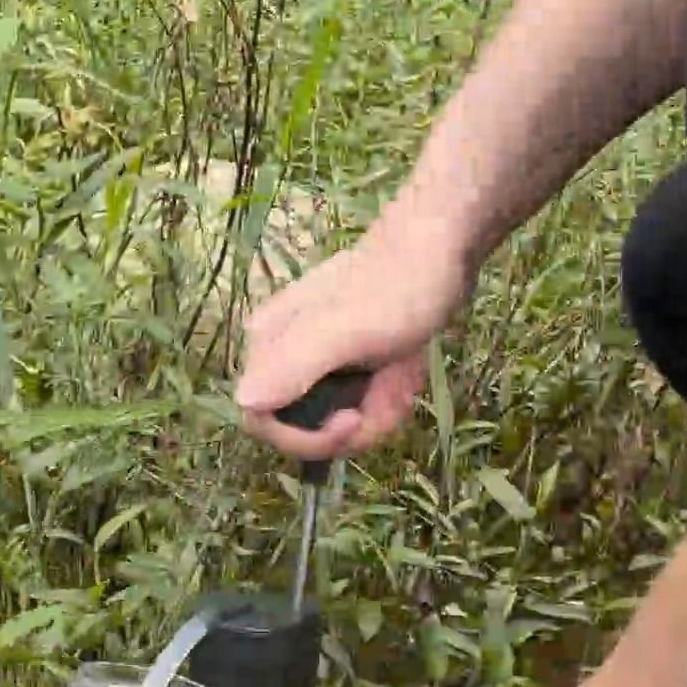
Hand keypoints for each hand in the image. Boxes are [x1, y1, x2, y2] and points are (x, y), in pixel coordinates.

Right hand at [236, 211, 476, 461]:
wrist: (443, 248)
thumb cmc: (397, 286)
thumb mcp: (346, 330)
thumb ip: (294, 366)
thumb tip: (243, 401)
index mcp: (268, 346)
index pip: (261, 420)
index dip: (306, 438)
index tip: (353, 421)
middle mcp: (281, 355)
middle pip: (303, 426)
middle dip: (355, 423)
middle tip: (394, 390)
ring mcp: (313, 359)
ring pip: (334, 418)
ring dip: (378, 408)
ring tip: (405, 372)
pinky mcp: (341, 360)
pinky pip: (355, 401)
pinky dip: (385, 395)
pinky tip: (405, 368)